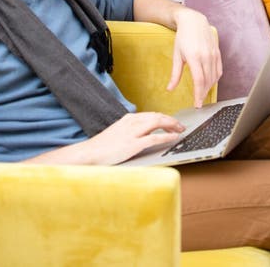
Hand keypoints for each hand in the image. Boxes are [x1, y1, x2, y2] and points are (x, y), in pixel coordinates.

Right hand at [27, 111, 186, 165]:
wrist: (89, 153)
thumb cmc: (102, 147)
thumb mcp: (117, 133)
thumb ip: (130, 131)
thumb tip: (143, 134)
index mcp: (129, 119)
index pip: (152, 115)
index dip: (165, 118)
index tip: (173, 123)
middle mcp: (132, 122)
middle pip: (157, 116)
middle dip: (171, 120)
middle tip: (181, 126)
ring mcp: (133, 132)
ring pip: (158, 122)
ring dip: (172, 125)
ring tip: (180, 130)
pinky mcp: (133, 144)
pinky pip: (154, 137)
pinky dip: (166, 136)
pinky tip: (173, 138)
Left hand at [168, 7, 222, 106]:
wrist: (194, 21)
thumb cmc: (183, 37)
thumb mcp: (177, 55)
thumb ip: (175, 74)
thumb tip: (170, 89)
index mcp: (195, 57)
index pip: (199, 81)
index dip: (198, 94)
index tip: (196, 104)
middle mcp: (206, 56)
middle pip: (207, 81)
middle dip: (203, 94)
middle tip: (198, 102)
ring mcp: (214, 54)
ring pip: (214, 77)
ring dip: (209, 87)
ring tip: (202, 94)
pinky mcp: (218, 52)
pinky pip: (219, 70)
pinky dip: (215, 79)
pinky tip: (210, 83)